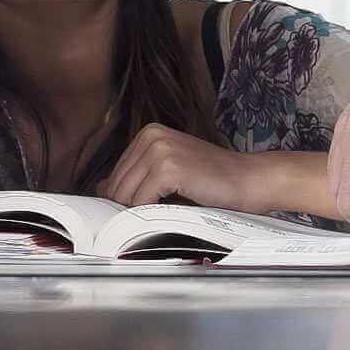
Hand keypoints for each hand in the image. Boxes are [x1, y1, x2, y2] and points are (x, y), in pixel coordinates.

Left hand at [104, 124, 261, 212]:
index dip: (125, 199)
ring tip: (167, 211)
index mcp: (148, 134)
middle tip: (158, 215)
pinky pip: (140, 202)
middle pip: (116, 187)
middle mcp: (151, 136)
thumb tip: (101, 188)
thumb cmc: (213, 181)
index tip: (143, 210)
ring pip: (125, 196)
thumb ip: (137, 177)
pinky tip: (173, 210)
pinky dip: (151, 214)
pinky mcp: (168, 167)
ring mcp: (159, 149)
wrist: (249, 180)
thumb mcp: (169, 173)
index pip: (115, 176)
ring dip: (142, 212)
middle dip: (130, 207)